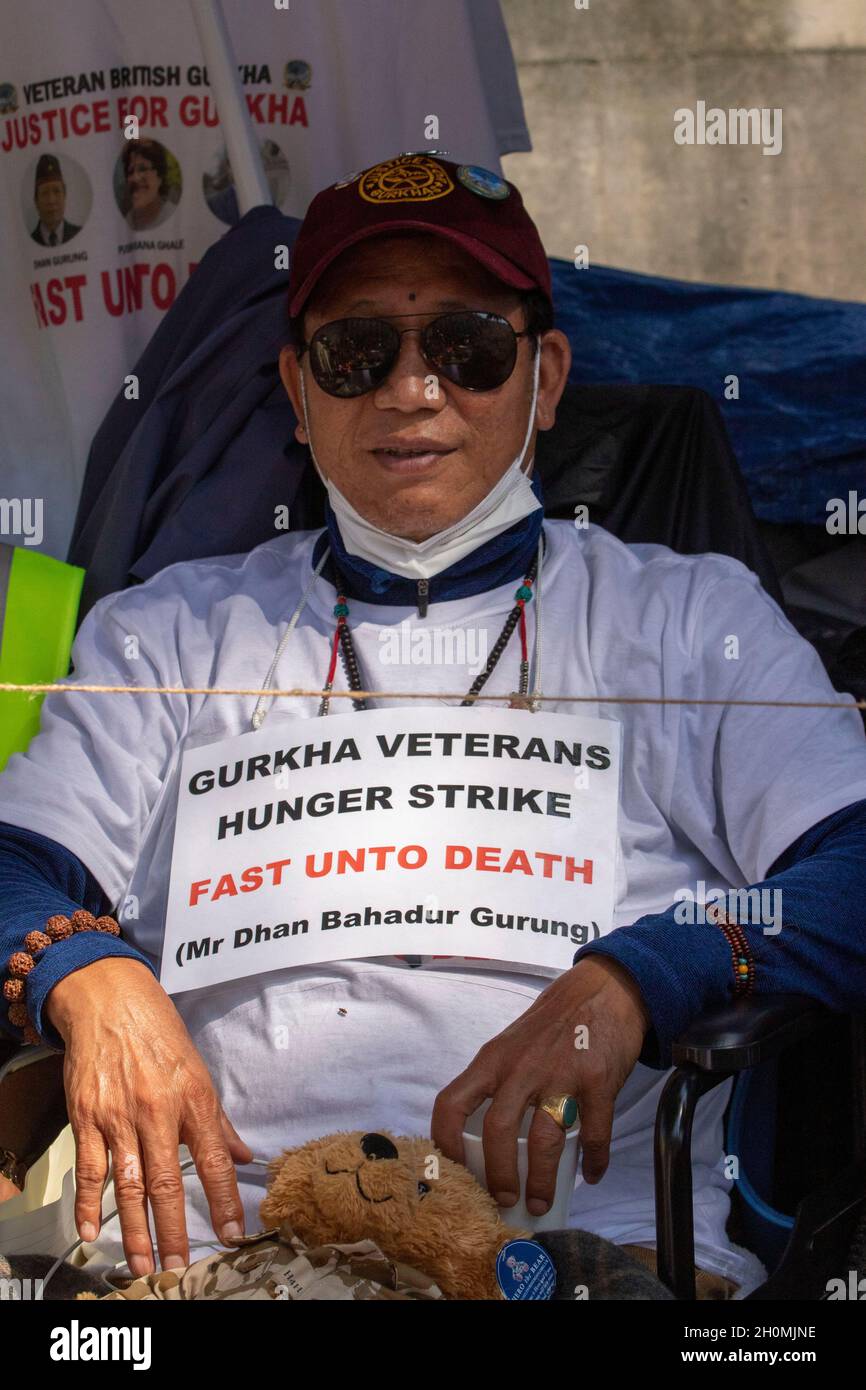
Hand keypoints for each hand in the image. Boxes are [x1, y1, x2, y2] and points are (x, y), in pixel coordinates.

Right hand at [45, 957, 252, 1274]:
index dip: (225, 1201)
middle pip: (167, 1182)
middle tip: (180, 1266)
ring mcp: (119, 1117)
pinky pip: (89, 1169)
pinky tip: (93, 1232)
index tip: (233, 1235)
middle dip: (175, 1229)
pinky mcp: (87, 1117)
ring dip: (135, 1229)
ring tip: (144, 1263)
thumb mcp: (199, 1070)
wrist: (110, 1001)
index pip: (214, 1160)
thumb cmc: (159, 1033)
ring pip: (128, 1185)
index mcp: (194, 1100)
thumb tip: (246, 1155)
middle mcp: (158, 1111)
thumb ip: (219, 1120)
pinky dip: (89, 1204)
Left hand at [431, 957, 649, 1215]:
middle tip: (503, 1200)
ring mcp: (561, 1075)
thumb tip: (483, 1139)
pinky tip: (591, 1173)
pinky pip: (594, 1133)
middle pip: (498, 1130)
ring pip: (543, 1140)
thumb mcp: (512, 1045)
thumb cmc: (552, 1024)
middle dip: (498, 1174)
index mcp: (493, 1060)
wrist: (602, 990)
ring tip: (540, 1202)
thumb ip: (497, 1081)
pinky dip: (593, 1160)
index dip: (444, 1140)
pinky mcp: (597, 1081)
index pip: (452, 1102)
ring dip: (541, 1179)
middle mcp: (522, 1068)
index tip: (452, 1170)